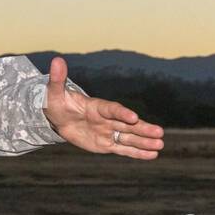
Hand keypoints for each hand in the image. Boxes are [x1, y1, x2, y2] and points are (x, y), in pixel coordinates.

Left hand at [42, 56, 163, 158]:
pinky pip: (123, 149)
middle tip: (159, 133)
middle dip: (142, 128)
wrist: (58, 118)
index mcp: (97, 106)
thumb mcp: (53, 93)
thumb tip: (57, 60)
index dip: (121, 113)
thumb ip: (57, 79)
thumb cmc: (57, 103)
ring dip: (144, 141)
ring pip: (128, 138)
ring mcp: (108, 131)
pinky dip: (137, 152)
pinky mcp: (107, 143)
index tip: (132, 117)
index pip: (112, 109)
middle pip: (127, 124)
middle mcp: (107, 119)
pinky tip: (153, 154)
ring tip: (160, 145)